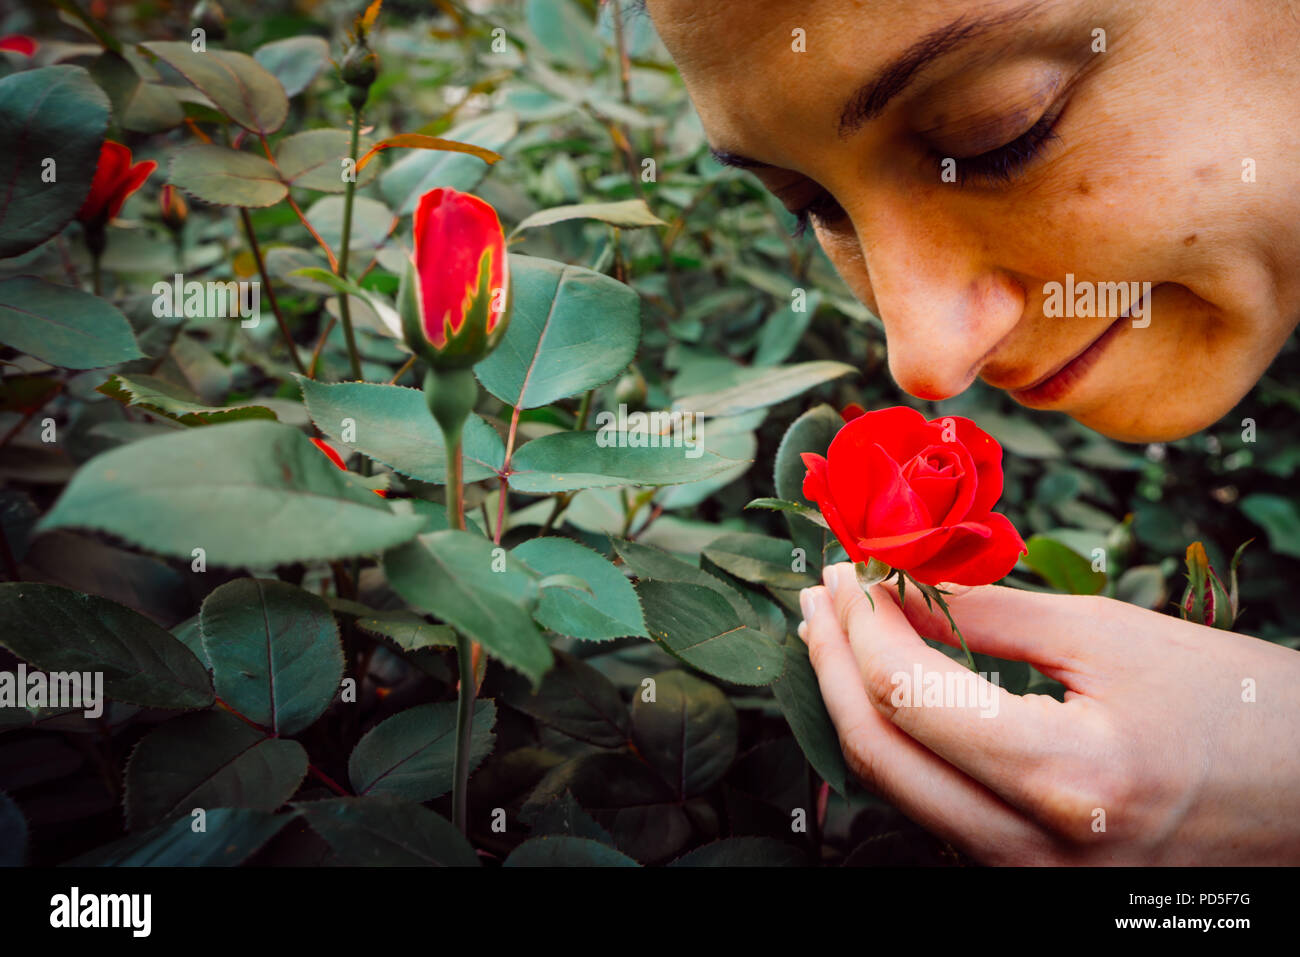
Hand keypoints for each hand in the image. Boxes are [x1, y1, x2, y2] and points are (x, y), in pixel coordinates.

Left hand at [797, 562, 1299, 863]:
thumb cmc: (1233, 703)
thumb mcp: (1107, 635)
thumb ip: (986, 613)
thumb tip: (892, 583)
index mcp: (1067, 777)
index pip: (908, 696)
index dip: (859, 625)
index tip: (843, 570)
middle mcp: (1036, 849)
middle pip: (880, 754)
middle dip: (832, 664)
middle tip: (818, 596)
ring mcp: (1030, 879)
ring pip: (897, 790)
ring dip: (853, 704)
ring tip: (835, 632)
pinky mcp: (1031, 880)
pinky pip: (935, 810)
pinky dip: (897, 744)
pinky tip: (885, 689)